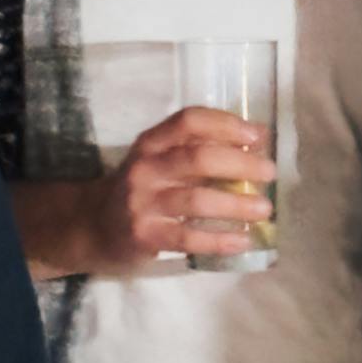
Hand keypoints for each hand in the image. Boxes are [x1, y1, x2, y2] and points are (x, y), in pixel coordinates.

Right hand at [83, 107, 270, 273]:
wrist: (92, 227)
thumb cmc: (140, 190)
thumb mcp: (157, 161)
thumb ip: (195, 150)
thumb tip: (256, 141)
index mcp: (150, 143)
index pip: (189, 121)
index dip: (226, 124)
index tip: (258, 135)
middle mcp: (145, 168)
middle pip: (198, 158)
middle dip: (240, 163)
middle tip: (269, 172)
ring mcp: (142, 203)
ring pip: (197, 200)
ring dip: (236, 205)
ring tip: (264, 209)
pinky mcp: (145, 235)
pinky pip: (189, 238)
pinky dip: (220, 240)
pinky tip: (243, 241)